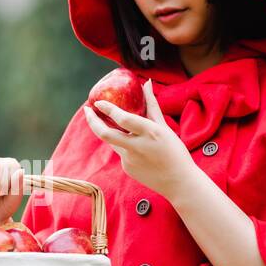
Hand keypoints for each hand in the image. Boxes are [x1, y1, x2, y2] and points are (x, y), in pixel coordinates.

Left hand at [82, 79, 194, 200]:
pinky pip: (121, 152)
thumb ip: (152, 105)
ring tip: (105, 120)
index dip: (108, 109)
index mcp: (150, 133)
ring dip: (108, 131)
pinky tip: (136, 148)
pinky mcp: (127, 169)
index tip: (98, 102)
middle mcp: (137, 147)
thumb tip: (145, 83)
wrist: (178, 182)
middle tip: (87, 110)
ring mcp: (130, 160)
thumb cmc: (174, 151)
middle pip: (105, 134)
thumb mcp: (164, 127)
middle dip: (92, 121)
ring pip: (113, 141)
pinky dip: (124, 145)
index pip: (123, 119)